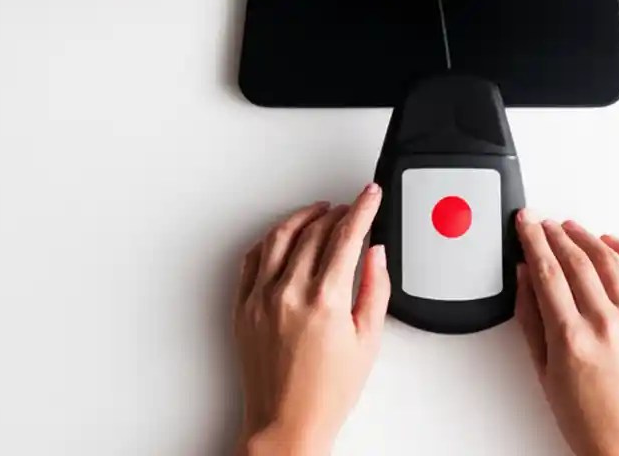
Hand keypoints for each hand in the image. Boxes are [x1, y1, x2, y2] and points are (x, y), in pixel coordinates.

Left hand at [233, 184, 389, 455]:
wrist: (286, 423)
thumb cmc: (327, 393)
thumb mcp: (368, 342)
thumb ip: (375, 290)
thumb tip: (375, 253)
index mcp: (325, 301)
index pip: (346, 236)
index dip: (362, 209)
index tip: (370, 195)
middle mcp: (289, 294)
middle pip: (314, 231)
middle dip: (337, 212)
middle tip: (351, 207)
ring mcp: (261, 299)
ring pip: (280, 237)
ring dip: (302, 217)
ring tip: (318, 211)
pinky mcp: (243, 308)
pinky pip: (252, 259)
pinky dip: (271, 240)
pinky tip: (283, 236)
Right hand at [515, 212, 618, 455]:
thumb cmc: (589, 422)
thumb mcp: (544, 373)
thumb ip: (531, 320)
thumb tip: (524, 278)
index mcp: (572, 339)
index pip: (547, 272)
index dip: (532, 240)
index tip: (525, 223)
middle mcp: (607, 325)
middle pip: (576, 260)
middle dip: (554, 234)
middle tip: (542, 222)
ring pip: (610, 260)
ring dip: (586, 237)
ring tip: (571, 228)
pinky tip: (612, 243)